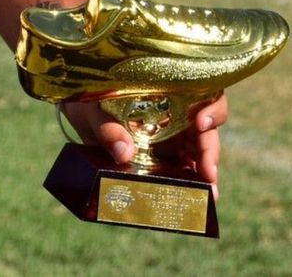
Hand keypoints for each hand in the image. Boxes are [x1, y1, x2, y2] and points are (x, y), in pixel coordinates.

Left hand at [62, 92, 228, 194]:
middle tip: (208, 174)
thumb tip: (124, 153)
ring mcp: (173, 140)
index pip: (205, 95)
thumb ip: (108, 127)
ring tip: (208, 194)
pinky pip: (183, 173)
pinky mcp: (164, 161)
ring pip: (200, 154)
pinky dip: (190, 184)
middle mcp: (178, 116)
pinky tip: (192, 197)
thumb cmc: (90, 100)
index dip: (212, 108)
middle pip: (206, 131)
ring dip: (206, 173)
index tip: (202, 122)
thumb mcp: (94, 108)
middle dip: (210, 152)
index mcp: (169, 94)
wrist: (79, 112)